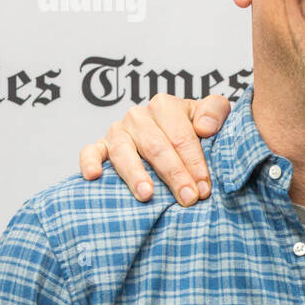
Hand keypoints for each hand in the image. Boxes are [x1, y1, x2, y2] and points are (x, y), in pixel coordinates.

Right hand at [79, 94, 230, 204]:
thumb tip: (204, 127)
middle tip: (187, 198)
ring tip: (147, 195)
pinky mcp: (102, 145)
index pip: (182, 137)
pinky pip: (90, 151)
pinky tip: (94, 176)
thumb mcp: (212, 113)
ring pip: (124, 152)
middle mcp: (139, 116)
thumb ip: (215, 111)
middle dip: (174, 174)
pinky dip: (89, 162)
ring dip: (136, 174)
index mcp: (165, 106)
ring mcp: (118, 131)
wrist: (174, 131)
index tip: (204, 188)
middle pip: (156, 147)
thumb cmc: (195, 127)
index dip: (195, 164)